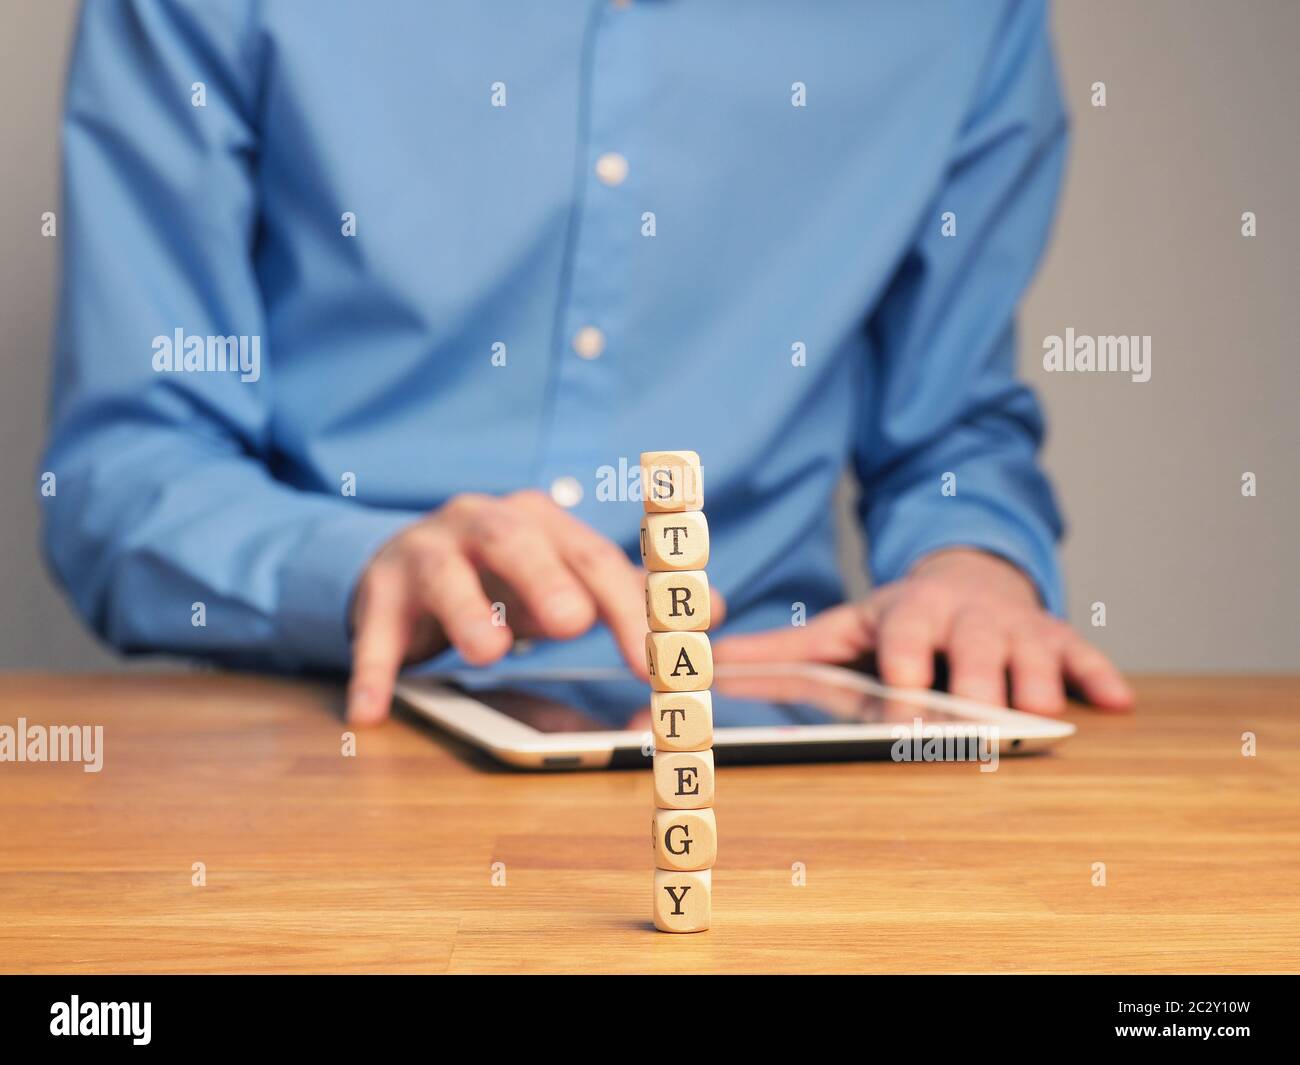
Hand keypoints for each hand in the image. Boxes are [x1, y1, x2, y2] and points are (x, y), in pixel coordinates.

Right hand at [347, 490, 717, 724]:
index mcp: (539, 521)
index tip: (655, 659)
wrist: (407, 564)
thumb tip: (711, 615)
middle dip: (545, 579)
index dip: (626, 605)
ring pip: (442, 574)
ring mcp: (423, 554)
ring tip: (487, 653)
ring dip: (466, 612)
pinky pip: (373, 634)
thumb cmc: (505, 577)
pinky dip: (372, 672)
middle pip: (515, 542)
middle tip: (572, 622)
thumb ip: (631, 597)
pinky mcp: (378, 594)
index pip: (589, 555)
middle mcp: (479, 523)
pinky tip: (370, 713)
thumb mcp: (566, 577)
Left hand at [714, 547, 1131, 714]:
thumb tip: (709, 664)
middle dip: (976, 690)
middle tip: (978, 730)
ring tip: (1038, 721)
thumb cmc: (902, 622)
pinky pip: (1085, 656)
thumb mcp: (844, 628)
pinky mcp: (1057, 639)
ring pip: (1032, 658)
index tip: (904, 712)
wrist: (970, 579)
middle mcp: (966, 617)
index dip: (907, 674)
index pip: (906, 643)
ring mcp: (1016, 627)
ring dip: (1037, 689)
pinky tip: (1117, 705)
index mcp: (910, 612)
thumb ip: (782, 652)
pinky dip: (1100, 678)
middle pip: (974, 654)